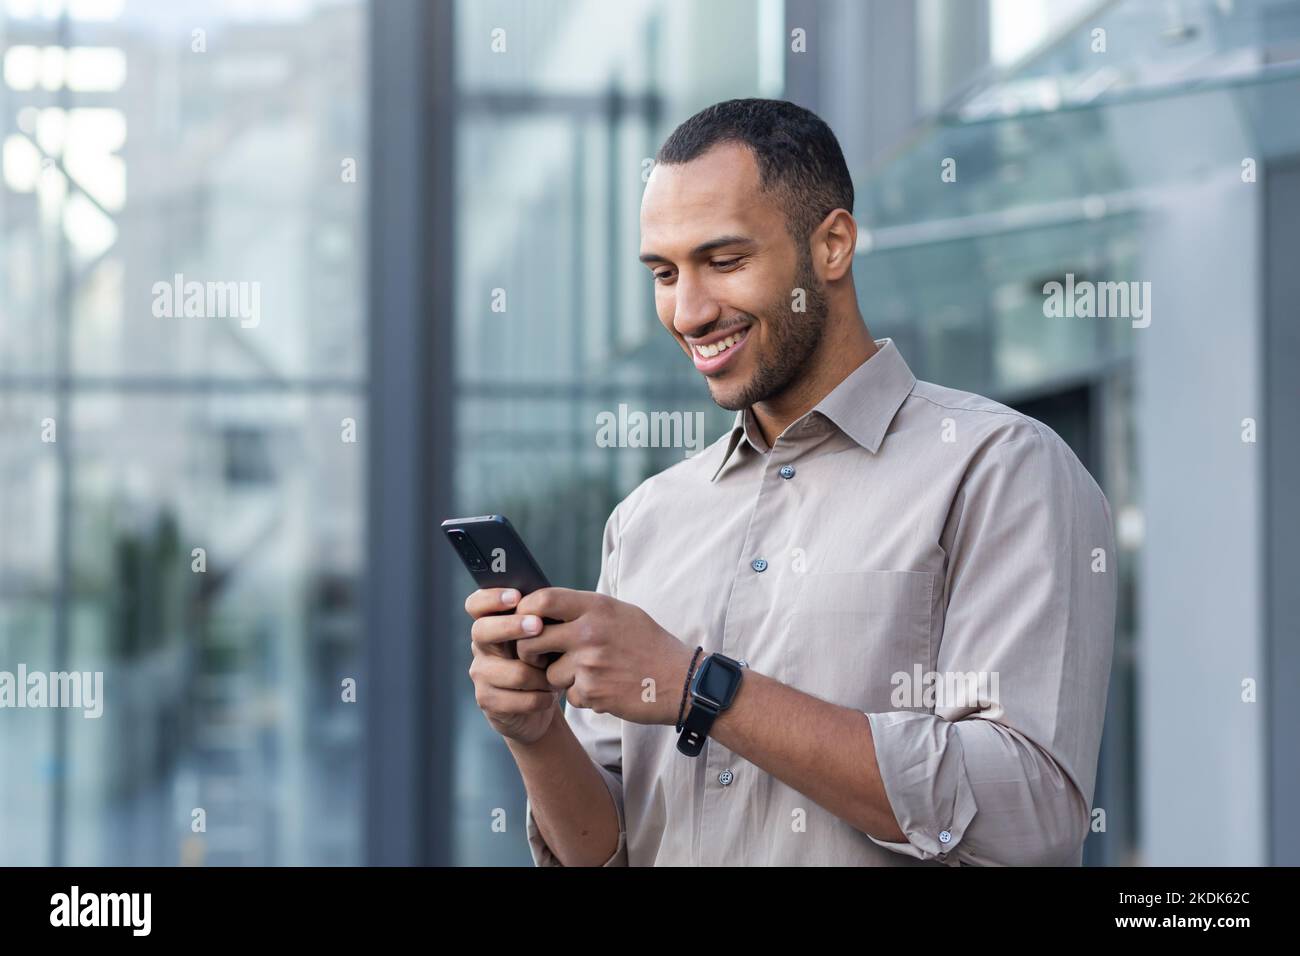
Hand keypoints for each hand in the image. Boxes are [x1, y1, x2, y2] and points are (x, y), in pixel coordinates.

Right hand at [465, 588, 560, 743]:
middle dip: (511, 627)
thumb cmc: (545, 662)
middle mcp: (481, 646)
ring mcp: (480, 674)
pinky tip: (548, 697)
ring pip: (514, 672)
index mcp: (492, 623)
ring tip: (555, 678)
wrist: (539, 704)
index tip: (516, 597)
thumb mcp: (545, 638)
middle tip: (538, 625)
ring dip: (542, 676)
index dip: (491, 598)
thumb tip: (552, 603)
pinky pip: (520, 699)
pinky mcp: (487, 700)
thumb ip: (542, 620)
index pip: (476, 604)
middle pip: (482, 630)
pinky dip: (541, 698)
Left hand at [504, 587, 695, 725]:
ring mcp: (590, 664)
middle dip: (529, 651)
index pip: (543, 600)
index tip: (524, 621)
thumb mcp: (621, 614)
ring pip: (550, 674)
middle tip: (538, 656)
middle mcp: (590, 632)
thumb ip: (585, 610)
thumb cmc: (649, 644)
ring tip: (591, 674)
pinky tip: (606, 689)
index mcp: (597, 607)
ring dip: (562, 679)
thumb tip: (544, 609)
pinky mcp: (593, 693)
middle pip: (531, 640)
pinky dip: (583, 696)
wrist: (682, 681)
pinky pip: (570, 697)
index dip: (525, 611)